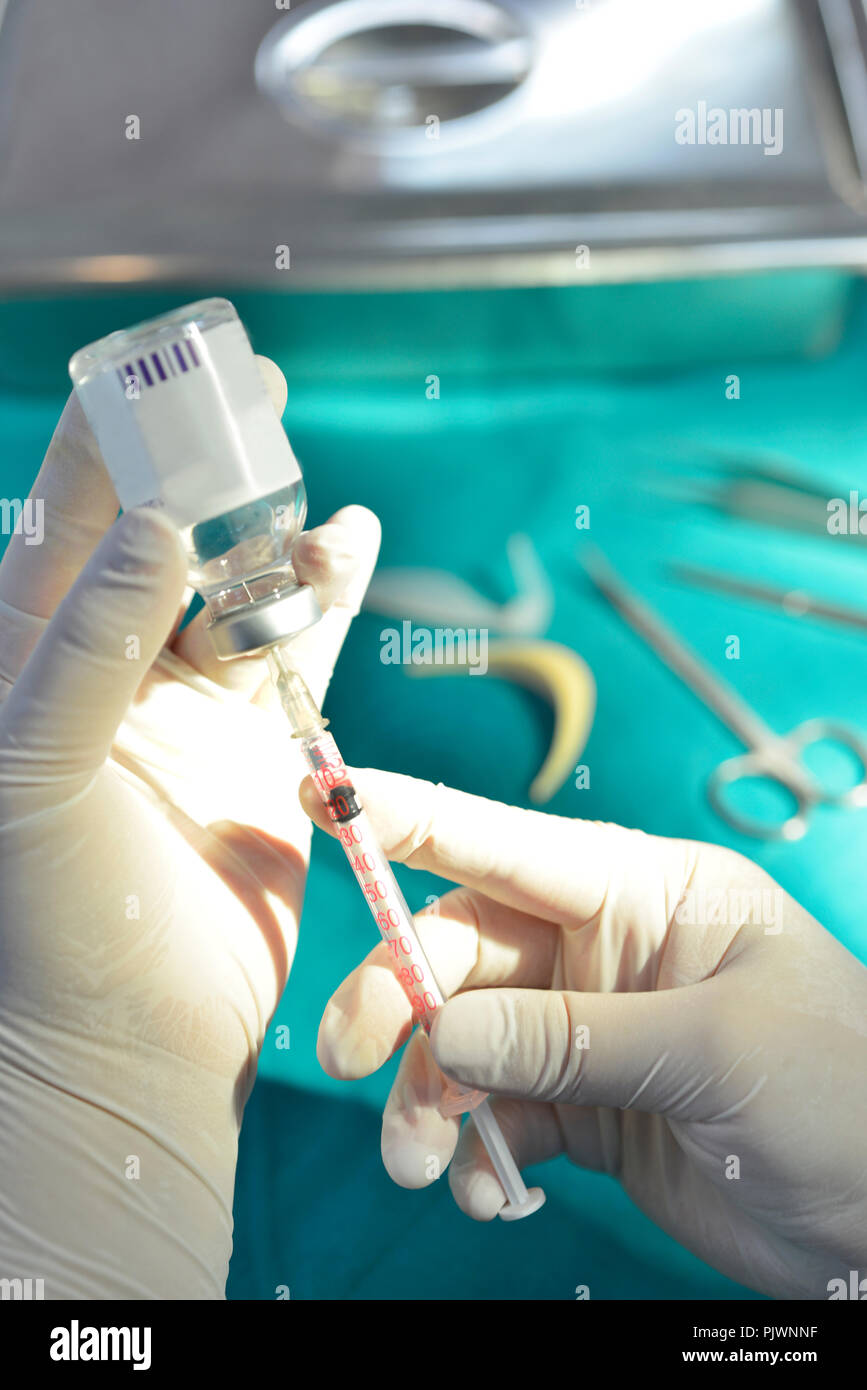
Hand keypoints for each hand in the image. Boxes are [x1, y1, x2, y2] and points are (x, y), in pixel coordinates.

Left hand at [0, 360, 379, 1297]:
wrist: (125, 1042)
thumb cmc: (44, 919)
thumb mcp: (32, 767)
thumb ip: (87, 640)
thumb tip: (158, 526)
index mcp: (31, 662)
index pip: (69, 524)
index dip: (113, 442)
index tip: (160, 369)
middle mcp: (110, 673)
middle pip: (166, 540)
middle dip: (208, 466)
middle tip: (255, 393)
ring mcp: (191, 710)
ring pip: (243, 589)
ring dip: (281, 537)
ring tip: (313, 501)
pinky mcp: (263, 751)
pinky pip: (304, 654)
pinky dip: (330, 598)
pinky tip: (353, 541)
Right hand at [302, 768, 866, 1299]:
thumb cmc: (842, 1094)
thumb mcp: (714, 1053)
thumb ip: (574, 1039)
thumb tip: (443, 1033)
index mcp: (648, 892)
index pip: (508, 842)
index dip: (410, 815)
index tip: (322, 794)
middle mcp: (606, 949)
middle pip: (462, 951)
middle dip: (398, 997)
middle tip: (349, 1057)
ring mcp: (589, 1030)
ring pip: (463, 1041)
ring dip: (427, 1099)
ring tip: (423, 1164)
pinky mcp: (585, 1108)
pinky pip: (495, 1115)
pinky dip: (474, 1155)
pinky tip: (493, 1199)